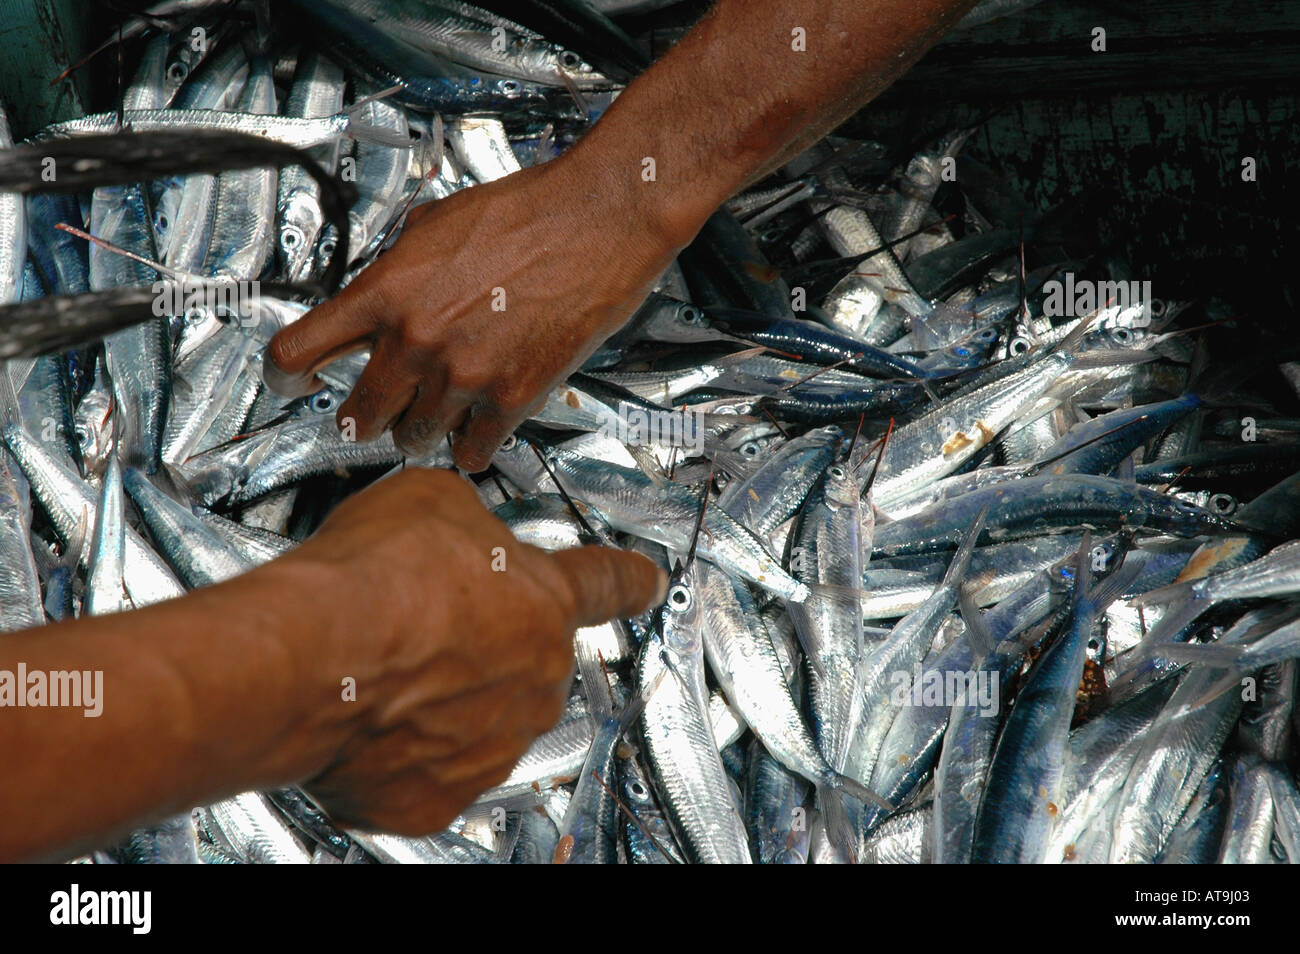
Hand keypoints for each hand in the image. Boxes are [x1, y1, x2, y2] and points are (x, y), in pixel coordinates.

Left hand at [265, 150, 682, 470]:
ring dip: (424, 430)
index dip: (285, 376)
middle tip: (378, 413)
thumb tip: (379, 299)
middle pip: (358, 415)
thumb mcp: (436, 225)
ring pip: (415, 438)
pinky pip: (471, 452)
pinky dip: (471, 447)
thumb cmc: (527, 212)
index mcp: (385, 292)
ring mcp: (462, 376)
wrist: (598, 219)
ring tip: (442, 412)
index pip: (298, 351)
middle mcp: (414, 341)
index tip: (291, 384)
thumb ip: (397, 270)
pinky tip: (479, 429)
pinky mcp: (512, 399)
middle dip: (367, 417)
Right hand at [282, 467, 664, 836]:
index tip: (644, 584)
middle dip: (486, 641)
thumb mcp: (433, 501)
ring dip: (447, 696)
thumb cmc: (366, 583)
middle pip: (528, 656)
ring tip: (385, 667)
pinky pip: (432, 768)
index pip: (607, 583)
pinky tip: (370, 715)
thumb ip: (472, 526)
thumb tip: (463, 534)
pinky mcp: (439, 795)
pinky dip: (404, 749)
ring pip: (483, 715)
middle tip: (423, 624)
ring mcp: (494, 743)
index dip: (628, 580)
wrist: (306, 659)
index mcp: (546, 600)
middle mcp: (536, 677)